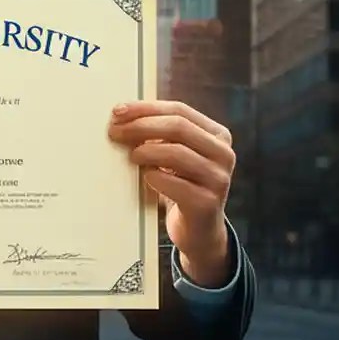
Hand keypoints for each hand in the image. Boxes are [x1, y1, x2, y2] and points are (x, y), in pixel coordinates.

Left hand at [107, 100, 235, 287]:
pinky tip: (145, 178)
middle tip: (115, 132)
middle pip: (178, 127)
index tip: (118, 111)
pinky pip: (175, 184)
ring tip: (131, 156)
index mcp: (217, 135)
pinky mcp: (208, 203)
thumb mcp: (176, 155)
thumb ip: (159, 133)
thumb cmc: (181, 185)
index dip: (146, 108)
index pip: (179, 110)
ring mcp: (218, 179)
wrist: (198, 231)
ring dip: (147, 150)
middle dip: (141, 126)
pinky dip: (155, 177)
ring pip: (177, 152)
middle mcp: (223, 154)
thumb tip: (120, 116)